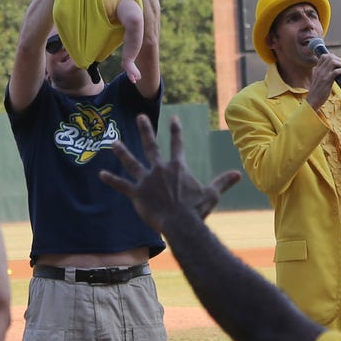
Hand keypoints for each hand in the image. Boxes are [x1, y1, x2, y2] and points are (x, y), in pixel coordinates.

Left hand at [100, 115, 241, 231]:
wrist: (181, 224)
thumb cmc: (197, 210)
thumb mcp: (211, 194)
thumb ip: (223, 182)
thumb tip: (239, 175)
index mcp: (178, 167)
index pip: (178, 144)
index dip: (176, 131)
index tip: (174, 118)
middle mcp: (160, 169)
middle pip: (151, 146)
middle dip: (145, 130)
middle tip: (139, 117)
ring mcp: (147, 180)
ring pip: (132, 162)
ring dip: (122, 152)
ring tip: (113, 142)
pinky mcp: (137, 193)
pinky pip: (122, 185)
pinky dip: (111, 180)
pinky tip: (101, 174)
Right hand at [307, 49, 340, 107]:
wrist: (312, 100)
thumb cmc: (317, 92)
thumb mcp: (317, 80)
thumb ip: (322, 74)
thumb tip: (331, 71)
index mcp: (317, 69)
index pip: (323, 56)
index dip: (332, 56)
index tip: (337, 62)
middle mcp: (319, 70)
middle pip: (330, 57)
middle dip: (338, 60)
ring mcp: (323, 75)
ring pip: (333, 62)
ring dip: (340, 64)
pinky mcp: (327, 81)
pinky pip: (336, 71)